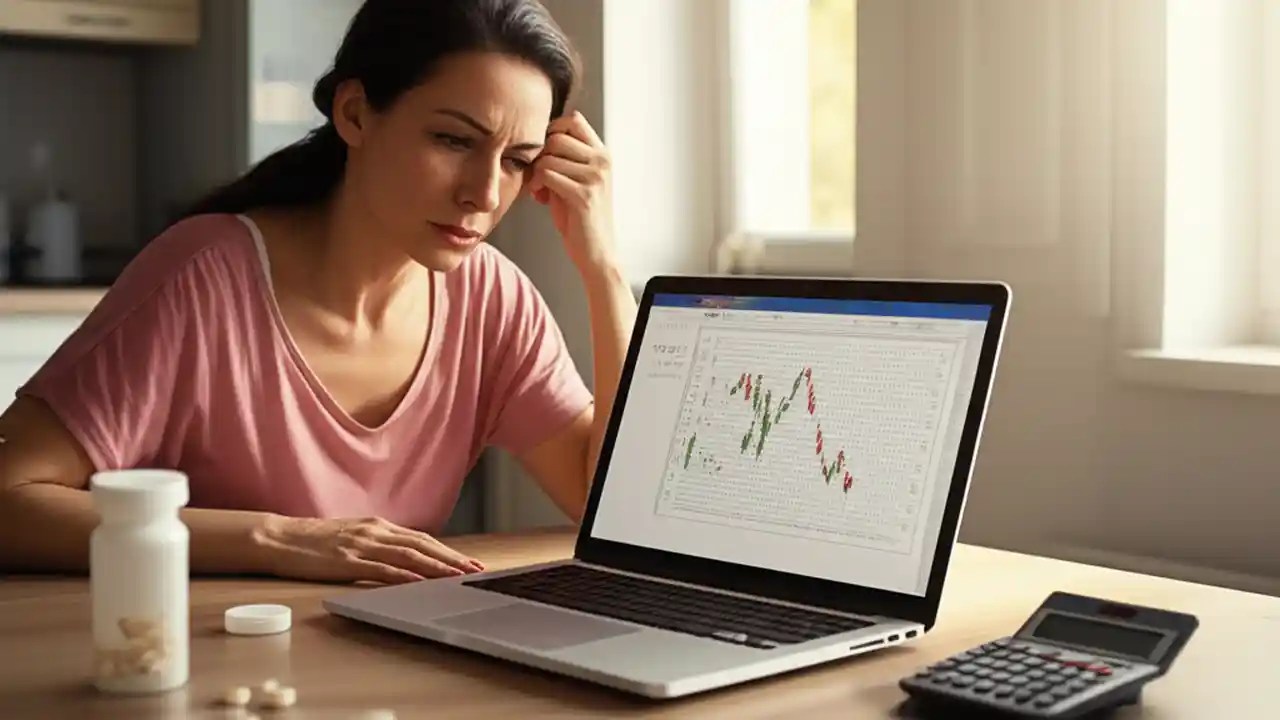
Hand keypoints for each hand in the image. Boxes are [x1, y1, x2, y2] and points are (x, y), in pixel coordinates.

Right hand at [258, 515, 485, 584]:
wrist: (278, 537)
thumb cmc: (314, 542)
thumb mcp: (352, 537)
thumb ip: (377, 545)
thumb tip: (404, 560)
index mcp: (378, 526)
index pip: (422, 539)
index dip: (448, 551)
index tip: (469, 562)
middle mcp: (375, 531)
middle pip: (423, 545)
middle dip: (452, 558)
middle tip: (476, 571)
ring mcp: (362, 545)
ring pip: (409, 555)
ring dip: (437, 567)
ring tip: (458, 578)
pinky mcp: (347, 561)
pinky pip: (381, 569)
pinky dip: (404, 576)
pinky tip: (420, 583)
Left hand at [527, 111, 616, 269]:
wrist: (596, 252)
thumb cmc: (580, 217)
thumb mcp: (574, 180)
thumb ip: (562, 159)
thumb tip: (535, 141)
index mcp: (602, 154)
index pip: (574, 119)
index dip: (552, 130)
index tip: (544, 153)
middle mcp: (602, 161)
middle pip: (557, 136)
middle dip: (540, 154)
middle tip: (538, 174)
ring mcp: (595, 177)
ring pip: (549, 156)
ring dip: (536, 173)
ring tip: (540, 189)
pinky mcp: (584, 195)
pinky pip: (548, 174)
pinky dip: (537, 185)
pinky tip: (540, 197)